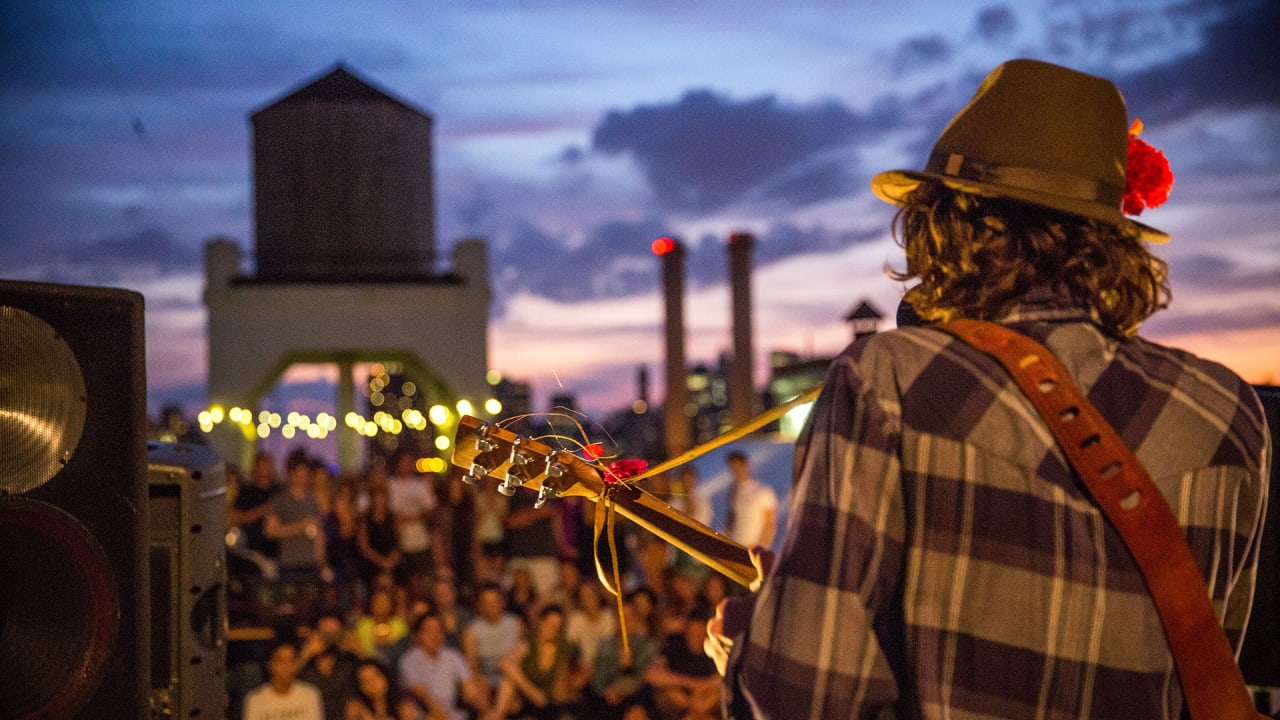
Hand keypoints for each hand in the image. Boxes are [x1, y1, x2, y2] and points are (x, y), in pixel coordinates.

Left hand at [704, 545, 774, 675]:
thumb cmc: (782, 618)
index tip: (758, 616)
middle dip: (735, 626)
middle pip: (722, 624)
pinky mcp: (722, 670)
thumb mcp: (776, 586)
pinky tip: (747, 659)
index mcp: (727, 608)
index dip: (745, 610)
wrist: (786, 661)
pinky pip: (720, 660)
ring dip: (729, 642)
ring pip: (718, 641)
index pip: (729, 607)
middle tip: (757, 632)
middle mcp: (717, 629)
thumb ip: (766, 564)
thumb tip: (754, 547)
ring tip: (752, 647)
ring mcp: (719, 651)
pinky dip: (729, 658)